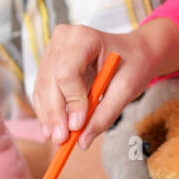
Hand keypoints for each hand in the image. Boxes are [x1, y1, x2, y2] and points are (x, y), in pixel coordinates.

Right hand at [32, 18, 178, 150]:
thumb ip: (105, 114)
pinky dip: (48, 110)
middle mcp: (63, 39)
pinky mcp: (50, 62)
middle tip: (62, 140)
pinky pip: (43, 89)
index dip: (71, 101)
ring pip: (43, 87)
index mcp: (84, 37)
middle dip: (55, 113)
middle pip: (50, 81)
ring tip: (57, 139)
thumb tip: (82, 141)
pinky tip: (52, 128)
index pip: (67, 72)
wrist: (135, 52)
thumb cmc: (133, 64)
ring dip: (48, 115)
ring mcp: (54, 49)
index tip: (78, 126)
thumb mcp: (127, 89)